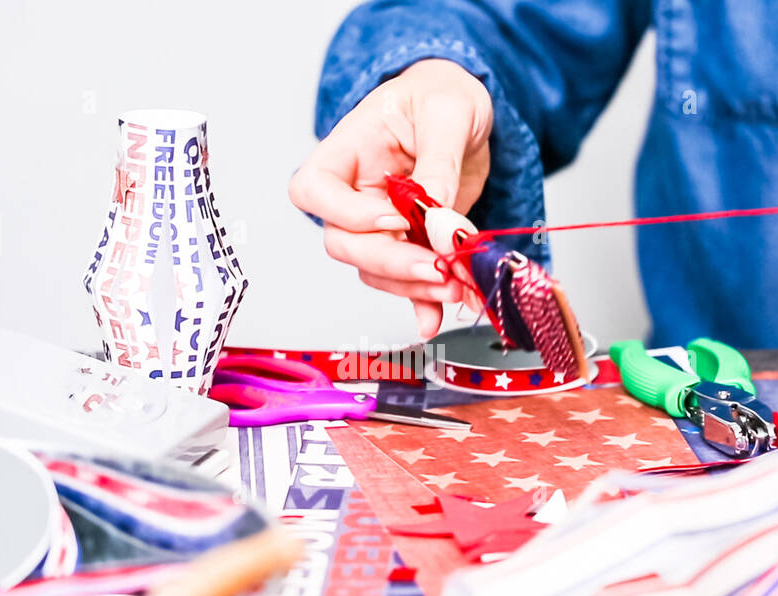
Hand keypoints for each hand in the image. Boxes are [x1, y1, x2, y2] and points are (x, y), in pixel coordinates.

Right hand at [290, 59, 492, 337]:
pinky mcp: (407, 243)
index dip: (347, 214)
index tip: (395, 217)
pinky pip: (403, 281)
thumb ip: (440, 161)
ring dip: (413, 286)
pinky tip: (437, 316)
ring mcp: (377, 224)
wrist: (465, 112)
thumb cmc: (442, 96)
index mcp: (346, 150)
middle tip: (438, 266)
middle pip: (344, 243)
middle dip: (391, 262)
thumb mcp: (448, 112)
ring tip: (457, 284)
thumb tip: (436, 212)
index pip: (313, 190)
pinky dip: (421, 302)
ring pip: (374, 269)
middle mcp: (353, 193)